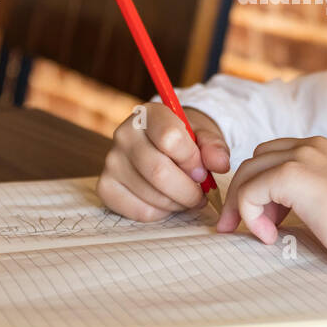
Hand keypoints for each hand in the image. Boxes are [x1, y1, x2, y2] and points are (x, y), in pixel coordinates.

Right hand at [97, 104, 230, 220]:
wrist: (164, 146)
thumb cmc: (186, 141)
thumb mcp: (204, 136)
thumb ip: (214, 147)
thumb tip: (220, 164)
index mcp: (148, 114)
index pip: (170, 138)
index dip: (192, 161)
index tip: (203, 171)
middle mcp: (124, 134)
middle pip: (159, 171)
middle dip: (188, 190)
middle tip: (200, 193)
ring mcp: (112, 161)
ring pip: (151, 195)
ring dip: (178, 202)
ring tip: (187, 196)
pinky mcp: (106, 187)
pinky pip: (140, 211)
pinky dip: (162, 213)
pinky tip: (168, 201)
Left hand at [216, 135, 326, 274]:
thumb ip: (309, 194)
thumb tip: (274, 210)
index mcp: (325, 150)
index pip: (275, 156)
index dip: (262, 187)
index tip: (264, 220)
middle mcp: (312, 146)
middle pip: (256, 160)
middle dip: (245, 193)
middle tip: (244, 227)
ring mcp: (303, 156)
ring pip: (248, 173)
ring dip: (244, 205)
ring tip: (262, 234)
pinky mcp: (293, 174)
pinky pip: (250, 191)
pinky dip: (250, 215)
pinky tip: (270, 237)